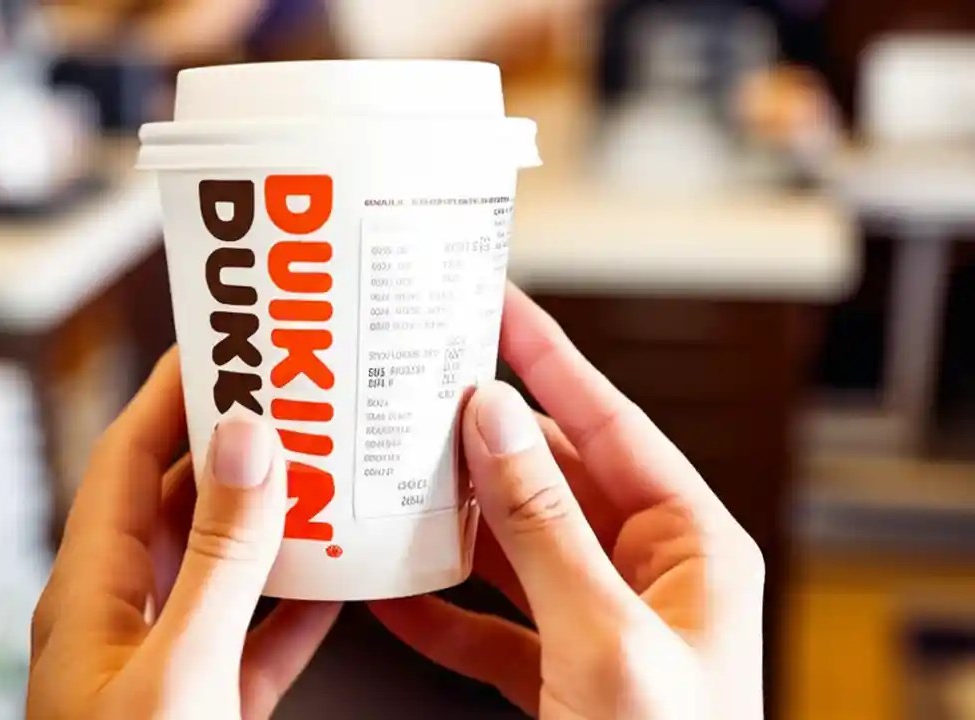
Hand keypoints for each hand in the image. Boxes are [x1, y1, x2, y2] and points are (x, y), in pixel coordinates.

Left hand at [27, 350, 340, 718]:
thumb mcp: (180, 671)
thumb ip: (217, 563)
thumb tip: (245, 447)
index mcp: (87, 599)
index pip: (123, 461)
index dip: (168, 394)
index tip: (222, 342)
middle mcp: (116, 624)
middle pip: (175, 506)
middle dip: (233, 451)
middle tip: (291, 404)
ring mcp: (159, 668)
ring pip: (218, 570)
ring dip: (270, 526)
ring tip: (323, 479)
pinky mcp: (202, 709)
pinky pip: (250, 640)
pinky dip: (293, 610)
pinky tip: (335, 588)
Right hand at [370, 286, 764, 718]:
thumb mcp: (607, 641)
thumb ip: (546, 530)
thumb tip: (496, 425)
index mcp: (689, 548)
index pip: (606, 422)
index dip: (547, 357)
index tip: (492, 305)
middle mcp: (644, 576)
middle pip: (547, 477)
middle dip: (478, 437)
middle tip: (415, 389)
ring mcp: (596, 624)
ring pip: (509, 545)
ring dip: (446, 518)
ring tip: (385, 476)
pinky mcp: (557, 676)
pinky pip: (486, 623)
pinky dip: (434, 607)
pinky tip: (385, 589)